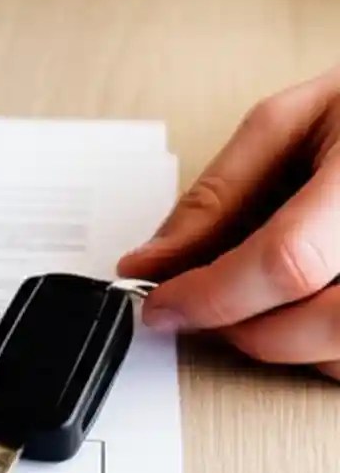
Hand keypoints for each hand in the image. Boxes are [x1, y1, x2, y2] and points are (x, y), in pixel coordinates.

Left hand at [118, 66, 339, 379]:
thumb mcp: (288, 124)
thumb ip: (218, 197)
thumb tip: (150, 264)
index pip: (288, 261)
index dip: (212, 295)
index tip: (162, 305)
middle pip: (324, 322)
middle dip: (243, 327)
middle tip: (204, 305)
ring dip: (287, 343)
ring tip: (262, 296)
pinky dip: (323, 348)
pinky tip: (307, 305)